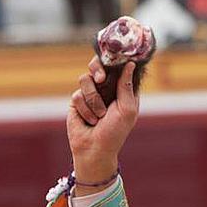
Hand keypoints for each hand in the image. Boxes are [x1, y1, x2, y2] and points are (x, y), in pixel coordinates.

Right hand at [67, 57, 138, 192]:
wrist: (94, 149)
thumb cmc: (115, 132)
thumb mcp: (127, 109)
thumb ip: (126, 86)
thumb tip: (130, 64)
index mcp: (120, 89)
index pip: (116, 66)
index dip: (113, 59)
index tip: (113, 58)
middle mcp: (105, 89)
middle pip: (96, 65)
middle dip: (97, 69)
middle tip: (101, 80)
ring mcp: (90, 94)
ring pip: (85, 80)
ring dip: (93, 100)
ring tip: (99, 116)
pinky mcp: (77, 102)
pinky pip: (77, 95)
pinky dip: (84, 109)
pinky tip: (89, 121)